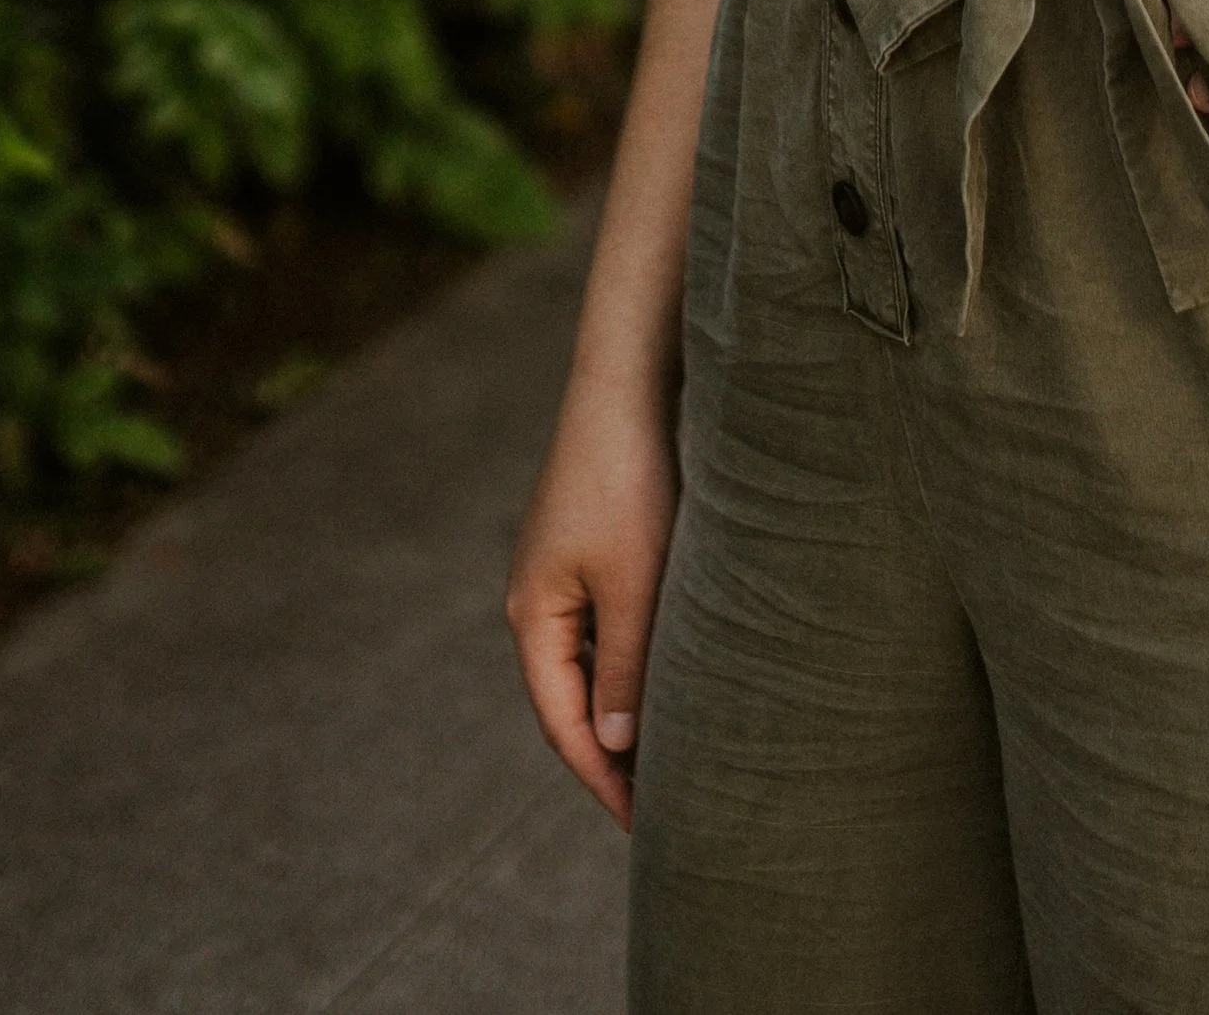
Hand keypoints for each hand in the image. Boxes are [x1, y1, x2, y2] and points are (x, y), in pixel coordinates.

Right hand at [505, 376, 679, 827]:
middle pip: (572, 698)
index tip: (645, 824)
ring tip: (675, 751)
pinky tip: (672, 672)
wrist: (627, 383)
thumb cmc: (630, 481)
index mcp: (533, 618)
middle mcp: (537, 600)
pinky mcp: (589, 545)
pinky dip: (633, 658)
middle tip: (662, 804)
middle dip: (613, 753)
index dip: (604, 778)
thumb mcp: (634, 582)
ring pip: (592, 660)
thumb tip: (618, 744)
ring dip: (626, 704)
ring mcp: (561, 571)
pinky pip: (606, 623)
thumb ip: (627, 665)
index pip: (564, 724)